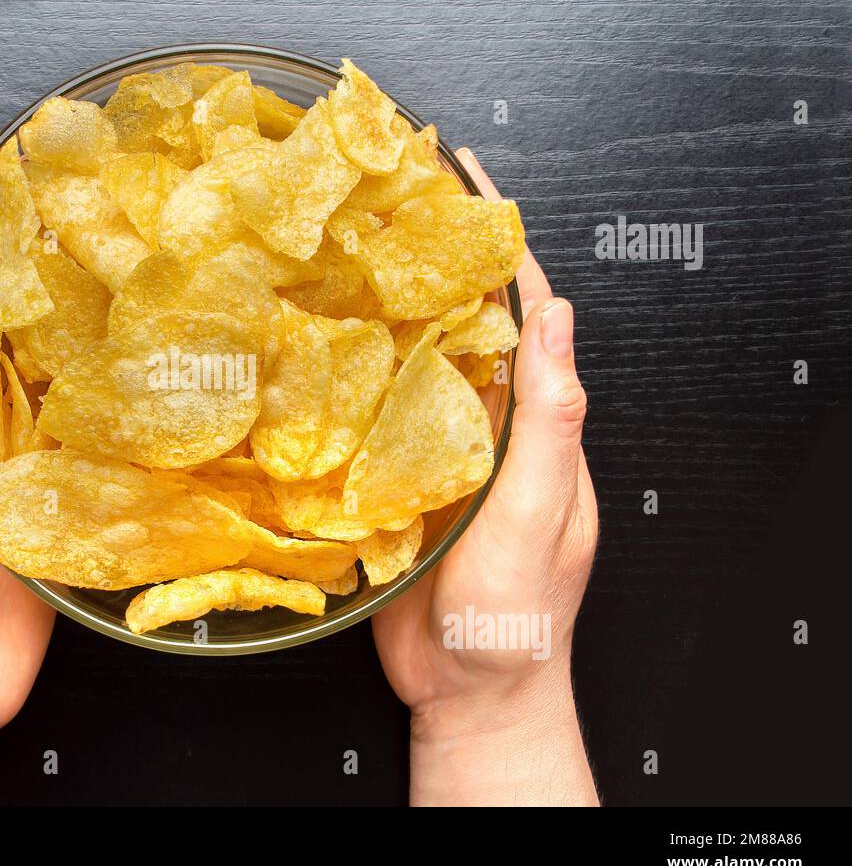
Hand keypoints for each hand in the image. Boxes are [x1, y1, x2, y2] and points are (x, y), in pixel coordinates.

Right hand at [371, 149, 598, 805]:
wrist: (468, 692)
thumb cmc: (515, 615)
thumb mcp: (543, 514)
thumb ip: (552, 420)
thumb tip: (557, 316)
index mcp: (535, 422)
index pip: (524, 307)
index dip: (498, 236)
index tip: (463, 173)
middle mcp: (485, 424)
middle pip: (460, 320)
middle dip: (428, 253)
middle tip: (379, 195)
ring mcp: (436, 452)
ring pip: (410, 360)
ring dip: (381, 304)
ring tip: (335, 249)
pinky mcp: (391, 481)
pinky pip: (370, 415)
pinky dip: (346, 374)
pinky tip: (308, 347)